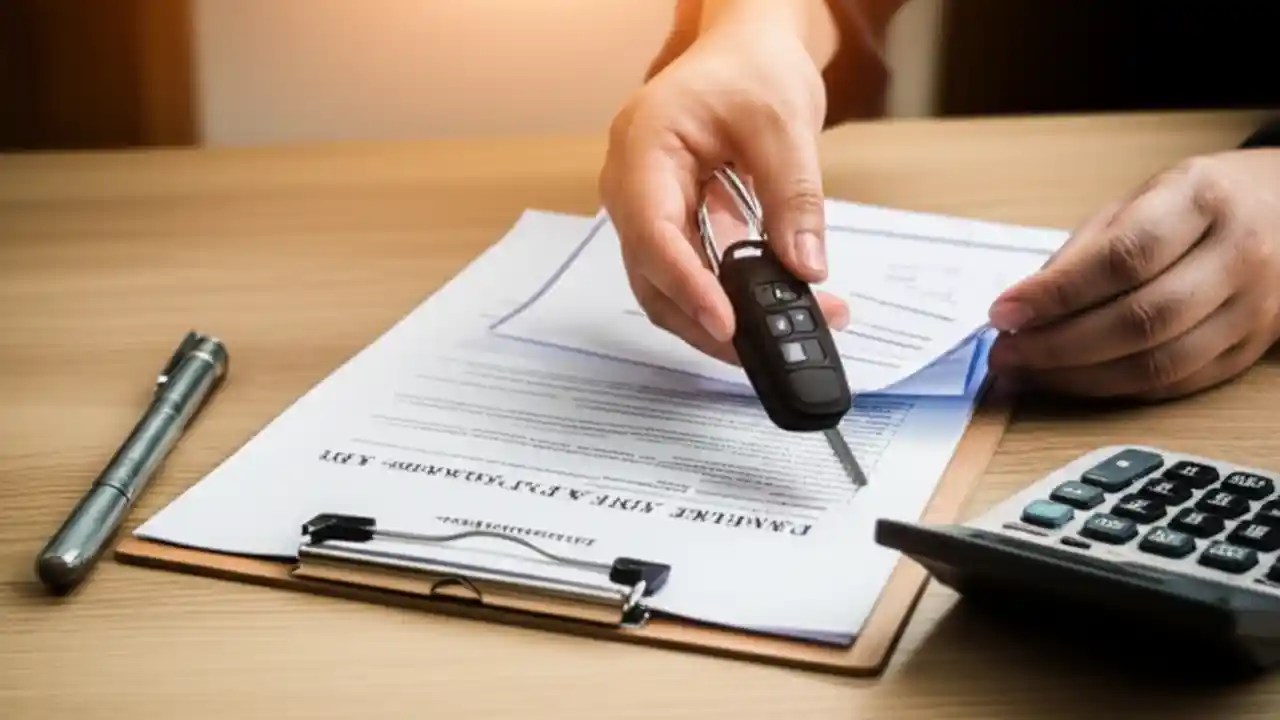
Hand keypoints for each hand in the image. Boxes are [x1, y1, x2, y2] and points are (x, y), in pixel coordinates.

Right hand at [598, 2, 848, 364]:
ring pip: (666, 285)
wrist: (745, 49)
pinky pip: (688, 273)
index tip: (725, 323)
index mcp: (643, 146)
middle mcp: (632, 184)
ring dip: (717, 316)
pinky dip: (725, 297)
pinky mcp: (672, 224)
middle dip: (705, 318)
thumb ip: (793, 198)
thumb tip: (804, 267)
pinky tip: (769, 310)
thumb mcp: (785, 125)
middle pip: (651, 273)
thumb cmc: (752, 69)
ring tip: (780, 334)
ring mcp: (647, 207)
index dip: (687, 286)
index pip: (652, 232)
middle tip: (762, 348)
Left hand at [987, 148, 1279, 399]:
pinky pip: (1175, 384)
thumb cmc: (1197, 204)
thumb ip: (1084, 250)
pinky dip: (1114, 390)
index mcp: (1202, 200)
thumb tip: (1023, 306)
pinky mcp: (1250, 350)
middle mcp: (1238, 255)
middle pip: (1140, 319)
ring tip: (1028, 373)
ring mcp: (1253, 308)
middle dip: (1058, 346)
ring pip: (1158, 364)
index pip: (1123, 257)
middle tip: (1005, 353)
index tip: (1004, 311)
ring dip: (1079, 377)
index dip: (1057, 292)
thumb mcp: (1140, 200)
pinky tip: (1072, 381)